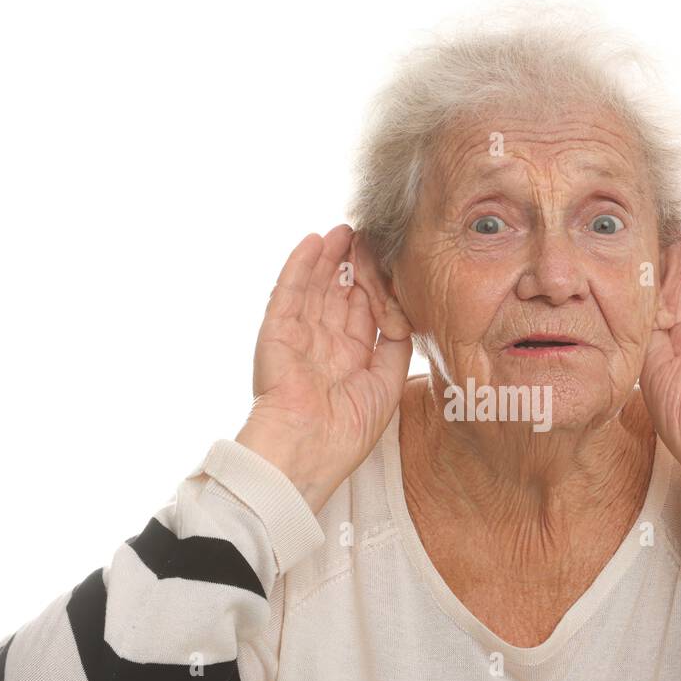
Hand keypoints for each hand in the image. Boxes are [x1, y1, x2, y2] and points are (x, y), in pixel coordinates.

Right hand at [236, 224, 412, 513]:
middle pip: (340, 293)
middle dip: (354, 264)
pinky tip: (314, 241)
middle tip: (368, 234)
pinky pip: (289, 292)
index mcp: (349, 359)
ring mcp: (299, 336)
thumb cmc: (346, 431)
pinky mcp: (277, 332)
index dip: (377, 286)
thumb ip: (396, 346)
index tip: (391, 261)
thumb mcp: (387, 384)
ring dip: (329, 256)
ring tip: (345, 229)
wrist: (306, 451)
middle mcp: (324, 345)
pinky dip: (300, 265)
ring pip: (316, 286)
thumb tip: (403, 311)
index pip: (364, 312)